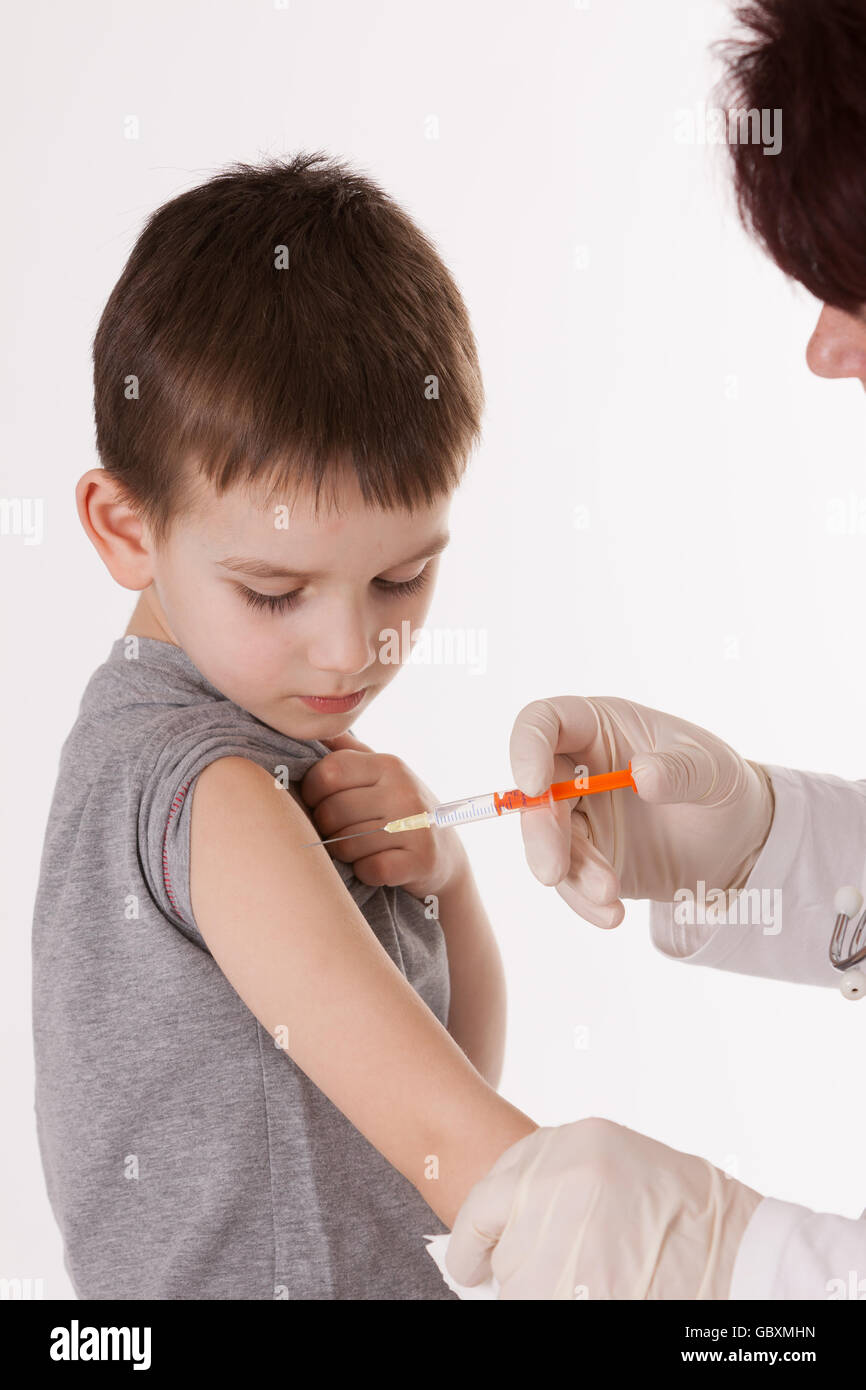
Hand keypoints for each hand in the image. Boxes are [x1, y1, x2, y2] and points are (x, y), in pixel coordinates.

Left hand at [299, 732, 464, 898]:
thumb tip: (312, 726)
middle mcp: (404, 790)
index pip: (329, 771)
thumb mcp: (379, 774)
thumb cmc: (398, 810)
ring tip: (358, 849)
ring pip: (346, 844)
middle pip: (332, 812)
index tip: (319, 803)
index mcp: (388, 764)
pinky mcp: (421, 860)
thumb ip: (346, 752)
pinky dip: (364, 873)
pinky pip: (369, 869)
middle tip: (339, 833)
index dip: (312, 792)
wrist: (445, 854)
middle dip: (326, 829)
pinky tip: (375, 866)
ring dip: (344, 854)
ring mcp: (416, 825)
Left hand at [446, 1116, 763, 1299]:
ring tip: (591, 1282)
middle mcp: (560, 1179)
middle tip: (549, 1276)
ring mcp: (563, 1232)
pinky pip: (531, 1302)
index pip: (496, 1188)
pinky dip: (547, 1303)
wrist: (746, 1258)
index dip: (480, 1228)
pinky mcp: (569, 1287)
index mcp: (576, 1144)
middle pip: (502, 1236)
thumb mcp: (626, 1166)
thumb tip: (519, 1208)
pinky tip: (589, 1295)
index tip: (473, 1254)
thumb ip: (569, 1176)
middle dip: (515, 1262)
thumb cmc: (695, 1218)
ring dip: (535, 1289)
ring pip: (514, 1280)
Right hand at [509, 695, 774, 927]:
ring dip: (570, 873)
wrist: (736, 841)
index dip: (528, 747)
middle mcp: (576, 769)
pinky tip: (612, 913)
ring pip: (547, 842)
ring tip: (608, 893)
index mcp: (597, 727)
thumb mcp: (714, 768)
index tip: (534, 784)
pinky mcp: (587, 858)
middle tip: (554, 870)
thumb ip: (681, 770)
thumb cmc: (719, 782)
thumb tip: (642, 775)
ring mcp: (578, 816)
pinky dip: (584, 900)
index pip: (543, 722)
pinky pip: (570, 880)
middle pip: (535, 793)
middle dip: (540, 833)